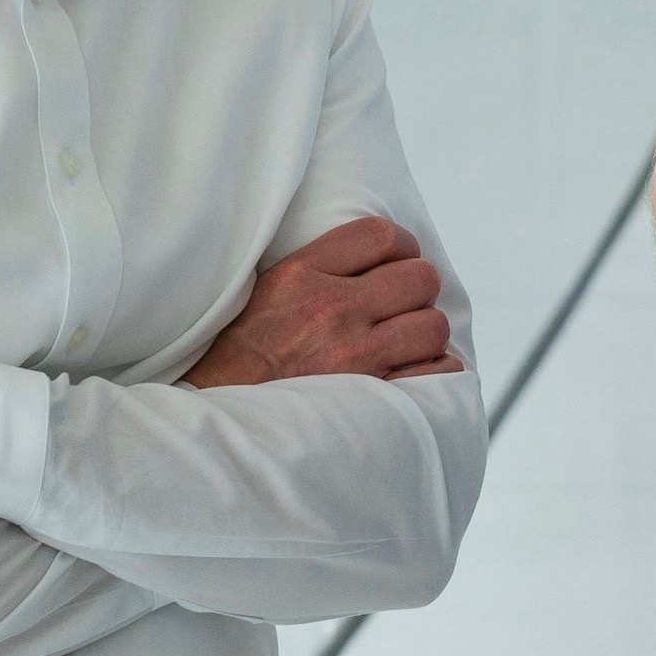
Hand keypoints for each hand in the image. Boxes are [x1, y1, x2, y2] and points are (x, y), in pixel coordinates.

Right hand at [184, 215, 460, 387]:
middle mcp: (333, 310)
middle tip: (401, 307)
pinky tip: (410, 374)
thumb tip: (364, 259)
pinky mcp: (371, 399)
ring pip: (433, 326)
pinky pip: (436, 373)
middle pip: (420, 278)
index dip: (401, 246)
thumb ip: (312, 270)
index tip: (397, 261)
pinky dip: (432, 374)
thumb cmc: (236, 359)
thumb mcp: (261, 293)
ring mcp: (356, 356)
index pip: (379, 236)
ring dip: (423, 334)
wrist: (219, 420)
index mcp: (302, 276)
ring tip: (403, 343)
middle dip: (416, 290)